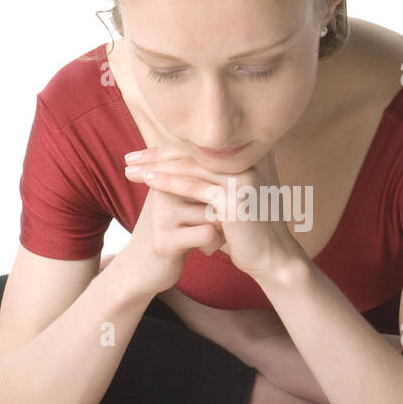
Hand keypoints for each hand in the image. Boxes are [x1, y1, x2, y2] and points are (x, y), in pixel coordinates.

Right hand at [113, 158, 236, 298]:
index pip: (206, 169)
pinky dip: (214, 244)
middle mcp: (161, 190)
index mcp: (165, 176)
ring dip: (222, 229)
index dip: (226, 188)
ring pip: (215, 213)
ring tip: (212, 237)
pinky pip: (208, 234)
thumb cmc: (171, 231)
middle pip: (215, 190)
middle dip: (226, 209)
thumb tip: (241, 163)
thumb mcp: (181, 202)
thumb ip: (201, 182)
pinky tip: (205, 250)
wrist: (139, 268)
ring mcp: (161, 215)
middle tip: (226, 224)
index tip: (230, 205)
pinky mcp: (165, 240)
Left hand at [124, 143, 303, 282]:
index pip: (202, 146)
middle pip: (194, 152)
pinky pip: (194, 185)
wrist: (273, 257)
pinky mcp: (234, 196)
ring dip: (156, 166)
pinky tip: (148, 181)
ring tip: (131, 169)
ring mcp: (243, 177)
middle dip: (157, 154)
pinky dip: (168, 181)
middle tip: (129, 156)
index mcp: (250, 155)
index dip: (170, 148)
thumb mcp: (234, 196)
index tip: (143, 153)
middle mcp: (250, 160)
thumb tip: (184, 163)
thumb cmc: (249, 229)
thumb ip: (218, 177)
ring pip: (191, 165)